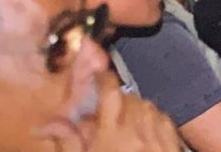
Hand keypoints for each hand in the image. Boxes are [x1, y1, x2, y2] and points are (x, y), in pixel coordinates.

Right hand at [41, 74, 181, 151]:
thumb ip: (67, 143)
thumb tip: (47, 124)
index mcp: (111, 135)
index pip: (110, 93)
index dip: (103, 80)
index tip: (97, 76)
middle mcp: (138, 130)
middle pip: (129, 98)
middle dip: (115, 99)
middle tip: (103, 111)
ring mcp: (159, 137)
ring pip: (147, 106)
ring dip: (134, 108)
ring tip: (121, 122)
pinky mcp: (172, 144)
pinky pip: (163, 119)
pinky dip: (152, 118)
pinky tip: (142, 130)